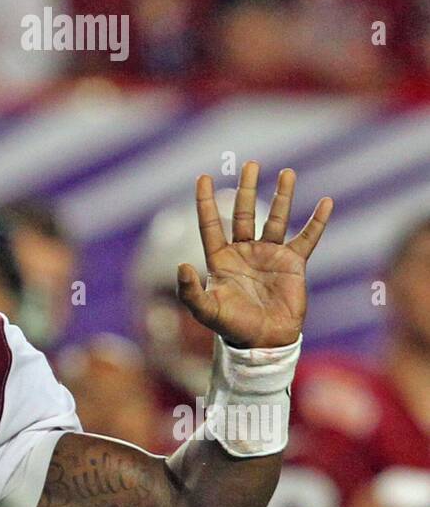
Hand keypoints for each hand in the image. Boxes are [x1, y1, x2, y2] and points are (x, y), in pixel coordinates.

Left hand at [177, 163, 331, 349]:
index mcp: (221, 260)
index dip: (206, 202)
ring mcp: (270, 256)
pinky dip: (317, 222)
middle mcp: (245, 253)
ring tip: (288, 172)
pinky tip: (325, 202)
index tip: (203, 178)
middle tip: (250, 164)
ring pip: (276, 219)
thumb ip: (190, 292)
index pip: (211, 225)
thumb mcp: (206, 311)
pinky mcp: (293, 264)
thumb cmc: (232, 328)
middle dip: (246, 189)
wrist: (263, 342)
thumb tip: (181, 266)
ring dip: (283, 196)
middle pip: (244, 214)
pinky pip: (307, 238)